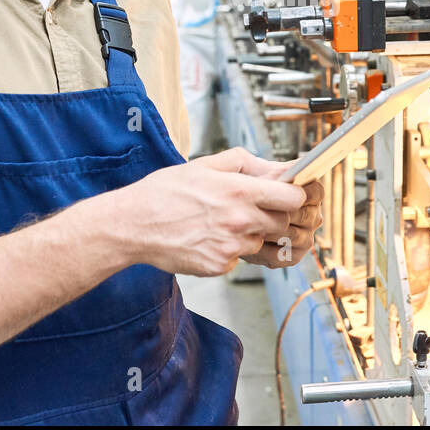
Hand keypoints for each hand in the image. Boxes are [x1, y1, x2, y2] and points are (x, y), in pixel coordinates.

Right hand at [116, 148, 308, 276]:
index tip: (289, 195)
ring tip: (221, 222)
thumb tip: (274, 167)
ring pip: (260, 242)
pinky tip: (208, 237)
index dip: (295, 196)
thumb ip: (245, 163)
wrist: (133, 225)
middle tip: (254, 209)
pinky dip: (230, 250)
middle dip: (275, 216)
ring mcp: (231, 247)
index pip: (293, 198)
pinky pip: (238, 259)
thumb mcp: (206, 165)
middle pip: (283, 223)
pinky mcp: (219, 266)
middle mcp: (240, 221)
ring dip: (251, 234)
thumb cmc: (166, 192)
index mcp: (240, 191)